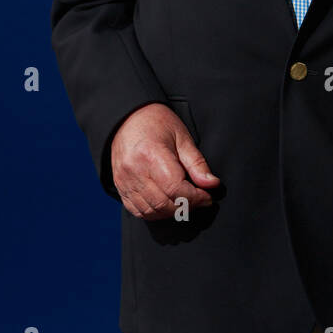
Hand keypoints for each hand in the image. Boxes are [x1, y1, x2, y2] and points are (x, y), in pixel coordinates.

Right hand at [110, 103, 219, 219]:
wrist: (127, 119)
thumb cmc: (157, 124)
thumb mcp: (182, 138)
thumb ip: (197, 164)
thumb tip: (212, 184)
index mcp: (151, 155)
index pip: (175, 189)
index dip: (196, 198)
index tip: (208, 197)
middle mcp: (134, 171)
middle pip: (164, 204)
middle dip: (186, 206)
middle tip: (199, 199)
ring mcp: (124, 181)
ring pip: (151, 212)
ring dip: (172, 212)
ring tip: (184, 201)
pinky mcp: (120, 187)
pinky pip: (138, 211)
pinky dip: (156, 213)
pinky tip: (167, 203)